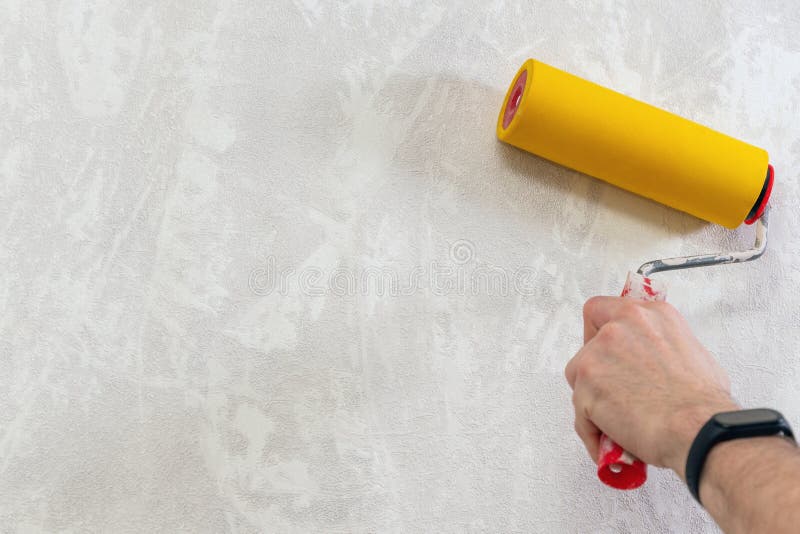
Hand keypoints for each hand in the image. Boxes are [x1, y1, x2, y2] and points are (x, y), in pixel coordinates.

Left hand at [565, 296, 737, 479]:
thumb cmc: (704, 402)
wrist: (698, 429)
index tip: (605, 352)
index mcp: (648, 315)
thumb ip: (661, 346)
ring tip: (617, 424)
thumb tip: (653, 361)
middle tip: (613, 392)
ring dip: (592, 400)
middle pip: (587, 345)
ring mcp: (597, 354)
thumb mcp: (692, 352)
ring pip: (578, 378)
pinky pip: (579, 412)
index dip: (598, 333)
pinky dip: (592, 430)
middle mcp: (620, 327)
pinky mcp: (585, 383)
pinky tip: (610, 442)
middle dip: (595, 370)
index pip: (600, 309)